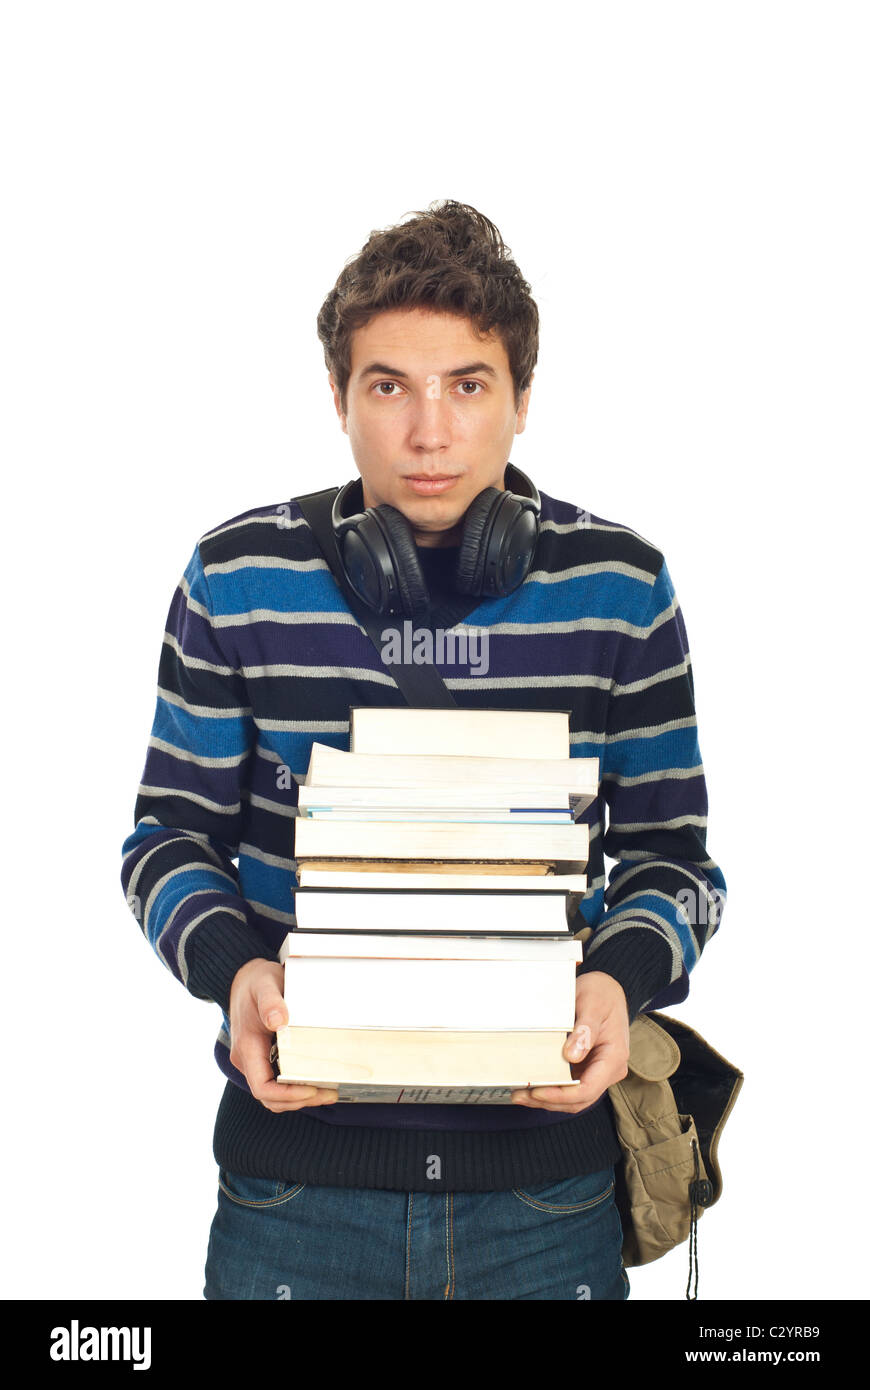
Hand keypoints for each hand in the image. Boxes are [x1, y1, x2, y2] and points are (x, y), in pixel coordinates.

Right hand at [228, 958, 338, 1112]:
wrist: (243, 978)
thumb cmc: (255, 982)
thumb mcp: (264, 984)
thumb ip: (270, 1001)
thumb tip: (278, 1020)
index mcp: (246, 1047)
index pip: (262, 1087)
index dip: (287, 1095)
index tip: (312, 1089)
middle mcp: (247, 1059)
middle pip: (270, 1097)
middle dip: (299, 1100)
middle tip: (330, 1093)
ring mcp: (253, 1060)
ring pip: (273, 1094)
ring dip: (299, 1098)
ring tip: (328, 1091)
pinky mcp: (262, 1058)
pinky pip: (276, 1081)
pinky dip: (294, 1087)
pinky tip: (315, 1080)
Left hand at [511, 971, 629, 1113]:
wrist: (608, 989)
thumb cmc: (601, 993)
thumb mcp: (592, 1004)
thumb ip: (585, 1030)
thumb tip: (572, 1056)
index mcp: (614, 1057)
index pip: (588, 1089)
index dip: (560, 1095)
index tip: (537, 1090)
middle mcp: (609, 1069)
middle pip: (579, 1099)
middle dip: (549, 1101)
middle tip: (520, 1095)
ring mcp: (598, 1071)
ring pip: (574, 1098)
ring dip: (548, 1099)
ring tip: (521, 1094)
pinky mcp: (588, 1068)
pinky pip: (571, 1087)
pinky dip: (553, 1090)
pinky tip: (533, 1085)